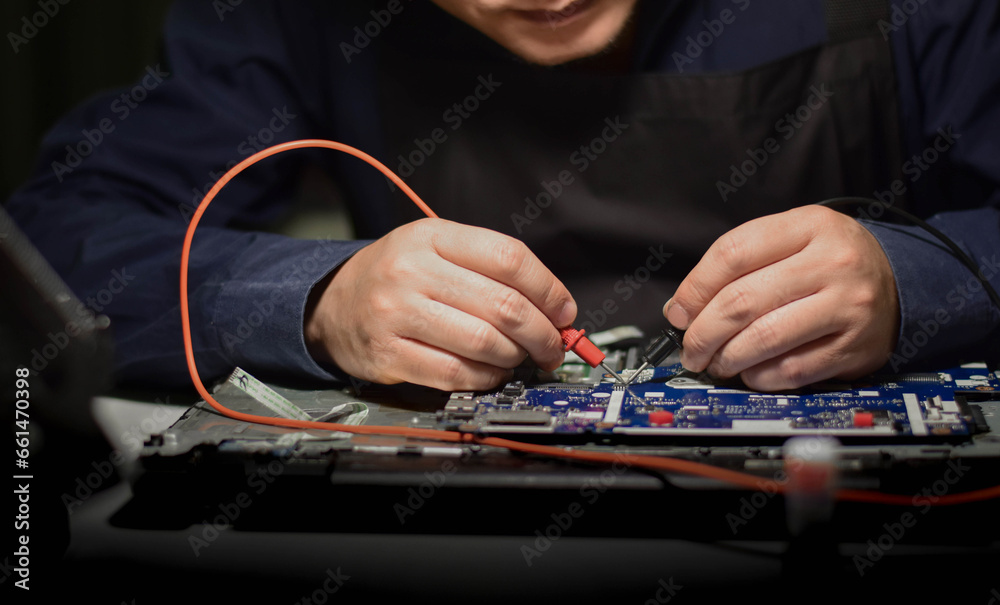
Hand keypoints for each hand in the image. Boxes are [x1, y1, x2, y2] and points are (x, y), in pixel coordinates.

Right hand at [305, 218, 576, 390]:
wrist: (331, 303)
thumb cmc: (396, 276)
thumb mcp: (436, 248)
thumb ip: (489, 268)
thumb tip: (554, 309)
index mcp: (432, 236)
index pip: (509, 257)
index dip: (549, 289)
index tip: (565, 312)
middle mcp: (412, 271)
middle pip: (504, 305)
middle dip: (542, 333)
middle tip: (552, 346)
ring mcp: (396, 314)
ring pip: (484, 344)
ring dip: (515, 358)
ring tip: (519, 358)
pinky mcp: (388, 354)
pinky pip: (456, 374)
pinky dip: (486, 378)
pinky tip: (491, 372)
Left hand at [664, 206, 898, 389]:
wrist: (899, 280)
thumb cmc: (829, 260)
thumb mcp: (791, 239)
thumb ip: (738, 264)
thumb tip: (682, 309)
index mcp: (809, 226)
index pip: (733, 254)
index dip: (695, 288)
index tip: (678, 312)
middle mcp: (832, 263)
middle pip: (742, 301)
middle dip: (703, 332)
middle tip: (690, 348)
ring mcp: (846, 306)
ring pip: (764, 338)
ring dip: (727, 358)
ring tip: (716, 362)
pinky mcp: (854, 348)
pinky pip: (792, 370)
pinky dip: (760, 376)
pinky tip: (750, 372)